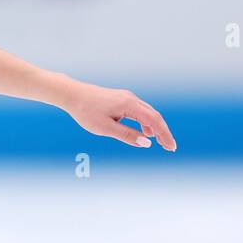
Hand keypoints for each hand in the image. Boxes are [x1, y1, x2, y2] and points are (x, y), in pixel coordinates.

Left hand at [59, 79, 176, 150]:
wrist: (71, 94)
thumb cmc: (86, 111)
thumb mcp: (105, 128)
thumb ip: (127, 135)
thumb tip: (147, 143)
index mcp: (129, 104)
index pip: (154, 120)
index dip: (165, 134)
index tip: (171, 147)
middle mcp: (131, 98)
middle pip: (154, 116)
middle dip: (163, 132)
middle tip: (169, 147)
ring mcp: (126, 97)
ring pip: (147, 113)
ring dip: (155, 127)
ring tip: (159, 142)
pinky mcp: (120, 99)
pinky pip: (139, 111)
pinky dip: (145, 122)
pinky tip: (144, 132)